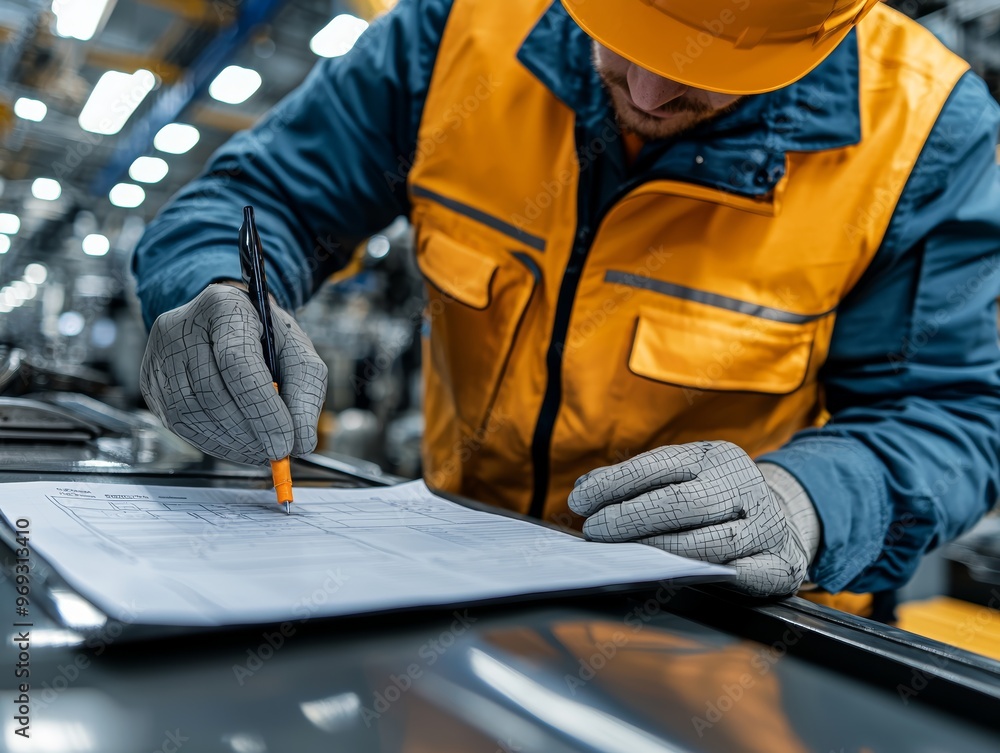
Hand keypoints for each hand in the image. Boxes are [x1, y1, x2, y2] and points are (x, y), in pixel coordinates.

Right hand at [140, 284, 327, 464]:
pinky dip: (213, 443)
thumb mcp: (296, 352)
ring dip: (232, 444)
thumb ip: (306, 392)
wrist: (226, 324)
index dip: (262, 408)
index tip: (285, 444)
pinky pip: (178, 425)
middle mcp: (181, 327)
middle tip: (277, 453)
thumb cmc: (265, 338)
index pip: (238, 361)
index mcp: (224, 307)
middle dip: (250, 432)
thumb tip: (301, 443)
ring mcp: (158, 355)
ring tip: (260, 450)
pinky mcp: (150, 382)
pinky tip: (237, 446)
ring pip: (191, 414)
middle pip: (212, 393)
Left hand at [567, 441, 820, 596]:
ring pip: (710, 543)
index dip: (615, 483)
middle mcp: (745, 485)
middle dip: (631, 518)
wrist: (781, 520)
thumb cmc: (713, 498)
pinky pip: (746, 575)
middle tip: (594, 531)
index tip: (579, 501)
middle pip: (683, 502)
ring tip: (624, 554)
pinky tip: (677, 576)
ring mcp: (767, 526)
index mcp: (717, 457)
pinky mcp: (782, 565)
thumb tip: (584, 489)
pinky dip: (712, 575)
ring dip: (660, 551)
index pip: (660, 465)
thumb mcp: (681, 475)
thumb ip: (635, 481)